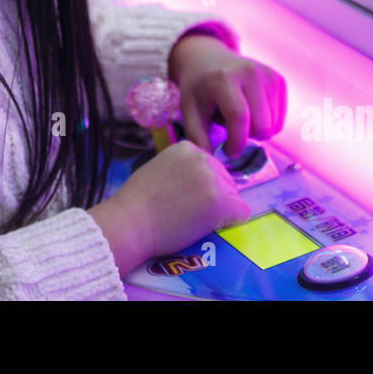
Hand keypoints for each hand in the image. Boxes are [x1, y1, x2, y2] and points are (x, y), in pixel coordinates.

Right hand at [89, 141, 249, 275]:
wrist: (130, 223)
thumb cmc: (136, 202)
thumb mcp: (158, 168)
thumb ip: (181, 169)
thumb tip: (198, 183)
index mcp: (187, 147)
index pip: (210, 165)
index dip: (201, 184)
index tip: (184, 196)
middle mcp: (203, 159)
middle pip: (225, 179)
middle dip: (214, 196)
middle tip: (190, 211)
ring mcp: (213, 181)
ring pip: (234, 196)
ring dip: (221, 210)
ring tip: (194, 220)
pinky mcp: (221, 203)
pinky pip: (242, 212)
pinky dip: (232, 221)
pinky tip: (212, 226)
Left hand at [167, 32, 286, 157]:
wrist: (208, 59)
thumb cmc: (198, 89)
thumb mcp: (189, 111)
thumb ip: (198, 138)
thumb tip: (212, 163)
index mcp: (224, 79)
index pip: (239, 117)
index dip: (236, 142)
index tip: (229, 152)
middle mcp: (250, 72)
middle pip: (262, 125)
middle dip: (248, 137)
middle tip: (231, 131)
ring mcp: (268, 74)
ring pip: (273, 125)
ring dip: (257, 130)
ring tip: (239, 117)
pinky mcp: (278, 79)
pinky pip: (280, 119)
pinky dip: (267, 124)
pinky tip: (251, 112)